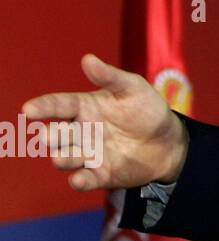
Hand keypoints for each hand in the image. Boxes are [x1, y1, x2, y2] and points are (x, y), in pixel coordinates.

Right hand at [21, 54, 189, 191]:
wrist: (168, 141)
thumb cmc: (146, 109)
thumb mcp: (132, 88)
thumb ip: (110, 76)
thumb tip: (87, 59)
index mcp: (84, 107)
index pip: (58, 105)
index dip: (43, 107)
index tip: (29, 109)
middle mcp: (80, 131)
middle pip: (58, 134)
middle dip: (51, 136)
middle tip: (49, 137)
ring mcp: (88, 154)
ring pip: (66, 158)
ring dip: (61, 159)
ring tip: (60, 157)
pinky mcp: (100, 174)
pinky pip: (85, 179)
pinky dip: (79, 181)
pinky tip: (78, 180)